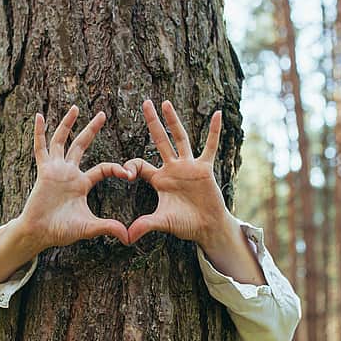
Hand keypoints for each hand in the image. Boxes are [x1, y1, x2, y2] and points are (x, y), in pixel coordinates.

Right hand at [13, 105, 132, 249]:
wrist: (40, 233)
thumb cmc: (62, 230)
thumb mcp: (89, 227)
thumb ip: (108, 227)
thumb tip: (128, 237)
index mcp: (82, 183)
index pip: (103, 168)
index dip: (117, 168)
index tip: (130, 174)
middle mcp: (69, 172)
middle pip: (82, 145)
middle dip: (92, 129)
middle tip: (103, 114)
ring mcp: (55, 170)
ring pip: (62, 141)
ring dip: (67, 124)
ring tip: (75, 107)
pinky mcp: (43, 171)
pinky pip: (40, 149)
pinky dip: (39, 133)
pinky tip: (40, 117)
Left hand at [124, 100, 236, 246]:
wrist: (207, 228)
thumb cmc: (184, 224)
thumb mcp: (161, 222)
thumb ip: (144, 226)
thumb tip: (125, 238)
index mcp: (159, 179)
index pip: (139, 164)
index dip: (130, 166)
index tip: (124, 175)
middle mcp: (173, 168)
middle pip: (160, 140)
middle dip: (152, 122)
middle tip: (145, 103)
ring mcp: (189, 166)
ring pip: (180, 138)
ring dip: (173, 120)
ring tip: (166, 102)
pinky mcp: (205, 169)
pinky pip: (210, 147)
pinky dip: (214, 132)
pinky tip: (216, 114)